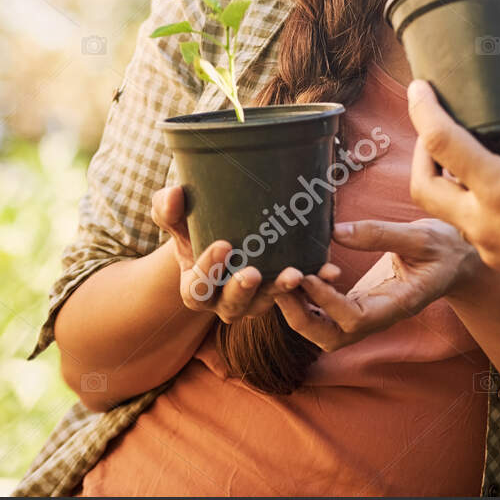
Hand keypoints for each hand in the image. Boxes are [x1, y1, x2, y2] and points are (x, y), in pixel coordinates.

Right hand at [151, 186, 314, 324]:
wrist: (223, 239)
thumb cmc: (195, 229)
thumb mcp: (178, 219)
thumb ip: (168, 209)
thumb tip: (174, 193)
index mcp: (197, 289)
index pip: (197, 289)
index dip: (207, 272)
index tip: (223, 245)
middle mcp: (226, 303)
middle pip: (233, 305)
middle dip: (243, 290)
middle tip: (253, 273)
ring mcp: (257, 301)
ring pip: (268, 303)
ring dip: (282, 290)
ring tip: (295, 274)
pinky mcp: (284, 294)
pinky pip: (302, 295)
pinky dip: (317, 284)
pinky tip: (330, 270)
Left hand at [275, 218, 478, 351]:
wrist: (459, 261)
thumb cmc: (446, 248)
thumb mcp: (420, 235)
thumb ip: (379, 234)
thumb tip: (335, 231)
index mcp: (399, 305)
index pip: (356, 318)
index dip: (327, 303)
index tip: (308, 277)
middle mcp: (381, 317)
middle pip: (333, 338)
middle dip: (302, 319)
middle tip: (280, 288)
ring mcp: (370, 315)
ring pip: (327, 333)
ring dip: (300, 314)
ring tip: (282, 284)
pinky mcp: (361, 306)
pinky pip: (329, 317)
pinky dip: (308, 304)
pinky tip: (297, 281)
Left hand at [406, 50, 499, 311]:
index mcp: (498, 190)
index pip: (441, 142)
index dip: (424, 110)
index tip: (419, 89)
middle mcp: (483, 223)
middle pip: (423, 187)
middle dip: (420, 154)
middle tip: (433, 128)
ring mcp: (491, 247)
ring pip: (445, 213)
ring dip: (445, 182)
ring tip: (465, 154)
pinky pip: (471, 229)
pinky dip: (470, 204)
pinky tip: (498, 189)